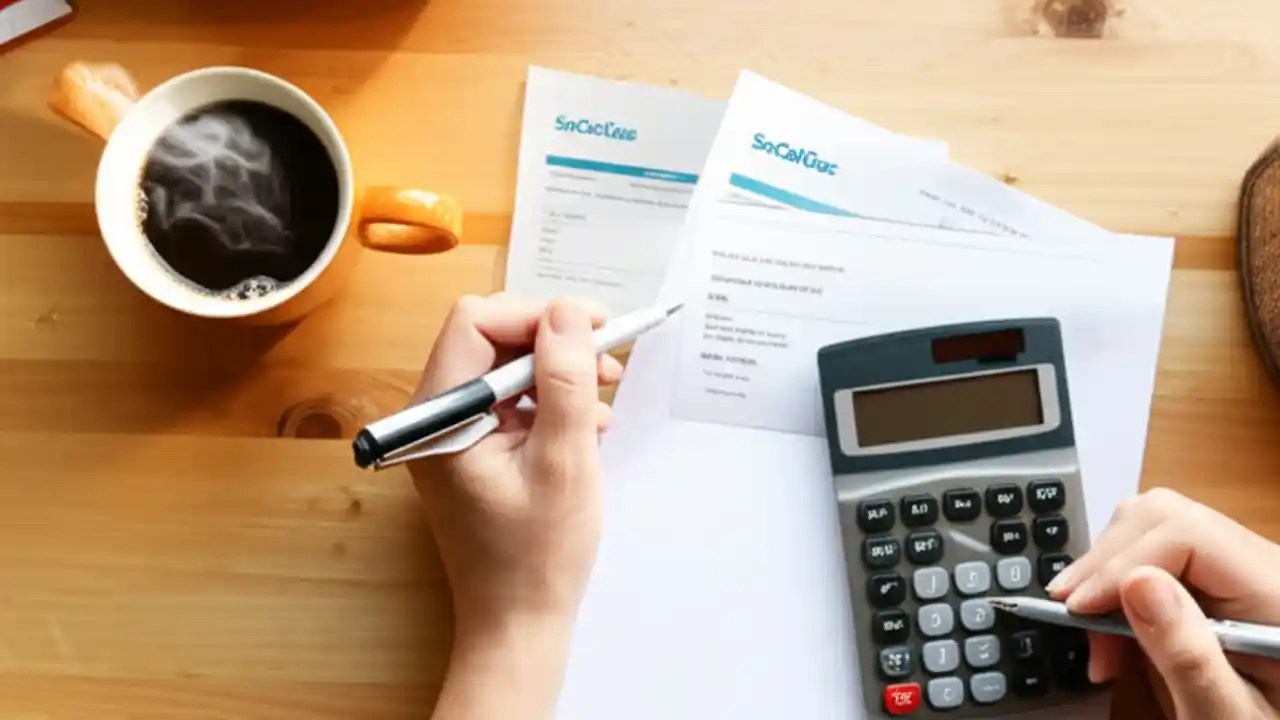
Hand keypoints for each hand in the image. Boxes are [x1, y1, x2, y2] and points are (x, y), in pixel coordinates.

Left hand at [409, 295, 621, 719]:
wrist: (518, 624)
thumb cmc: (538, 555)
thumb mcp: (565, 461)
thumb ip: (565, 381)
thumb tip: (567, 312)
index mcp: (440, 417)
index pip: (476, 323)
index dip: (537, 315)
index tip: (592, 327)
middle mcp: (434, 418)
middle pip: (490, 340)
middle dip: (553, 343)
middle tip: (607, 360)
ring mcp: (452, 435)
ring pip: (504, 369)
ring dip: (558, 374)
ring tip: (604, 397)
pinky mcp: (472, 452)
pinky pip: (509, 403)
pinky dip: (550, 404)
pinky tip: (587, 427)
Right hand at [1047, 488, 1279, 718]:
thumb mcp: (1229, 716)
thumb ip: (1189, 658)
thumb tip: (1136, 583)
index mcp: (1277, 592)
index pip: (1189, 534)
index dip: (1124, 561)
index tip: (1078, 607)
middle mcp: (1261, 564)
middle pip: (1165, 518)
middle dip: (1107, 565)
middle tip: (1072, 617)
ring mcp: (1238, 566)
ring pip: (1151, 527)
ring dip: (1108, 576)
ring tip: (1097, 638)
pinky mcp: (1216, 578)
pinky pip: (1154, 553)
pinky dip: (1119, 586)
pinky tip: (1113, 632)